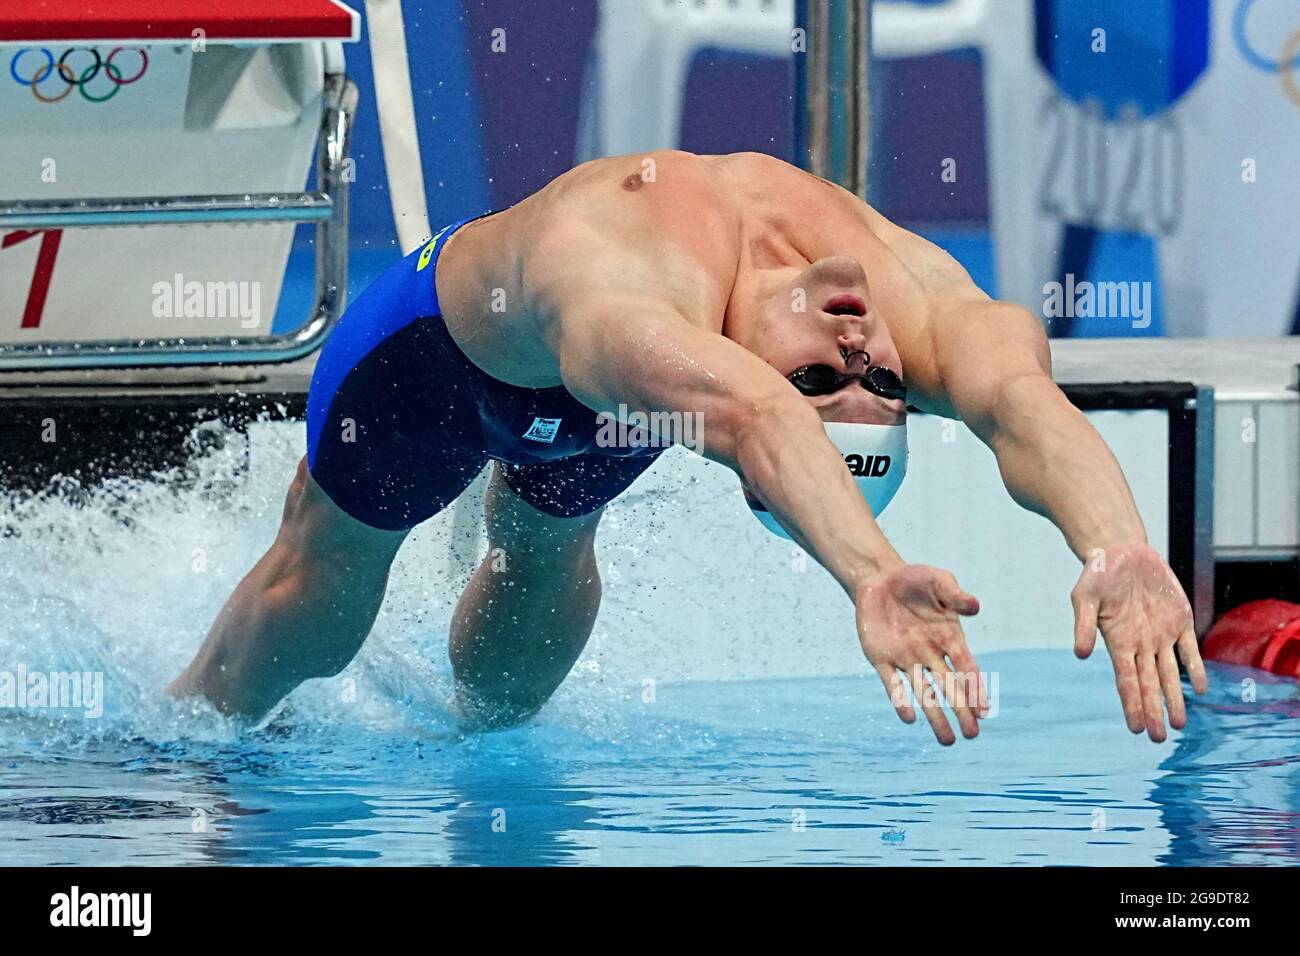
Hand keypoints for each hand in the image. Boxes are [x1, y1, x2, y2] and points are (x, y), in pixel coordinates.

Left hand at [855, 564, 985, 744]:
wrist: (879, 579)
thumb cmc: (916, 580)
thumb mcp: (938, 581)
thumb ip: (955, 595)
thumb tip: (975, 606)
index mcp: (949, 638)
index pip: (966, 669)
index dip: (975, 688)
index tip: (984, 710)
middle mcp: (930, 654)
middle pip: (949, 688)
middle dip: (961, 711)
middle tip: (972, 735)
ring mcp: (906, 659)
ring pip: (924, 693)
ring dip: (935, 716)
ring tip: (947, 741)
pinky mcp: (881, 658)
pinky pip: (891, 683)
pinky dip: (899, 699)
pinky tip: (908, 717)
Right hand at [1071, 544, 1208, 741]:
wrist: (1121, 551)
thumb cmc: (1097, 573)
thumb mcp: (1084, 597)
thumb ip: (1083, 625)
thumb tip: (1078, 654)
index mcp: (1118, 642)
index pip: (1126, 681)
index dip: (1132, 705)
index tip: (1135, 728)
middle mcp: (1140, 644)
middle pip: (1149, 684)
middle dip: (1154, 711)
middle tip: (1159, 738)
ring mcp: (1161, 634)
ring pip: (1169, 673)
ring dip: (1174, 698)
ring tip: (1180, 724)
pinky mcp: (1180, 620)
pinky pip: (1189, 650)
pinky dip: (1194, 668)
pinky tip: (1199, 688)